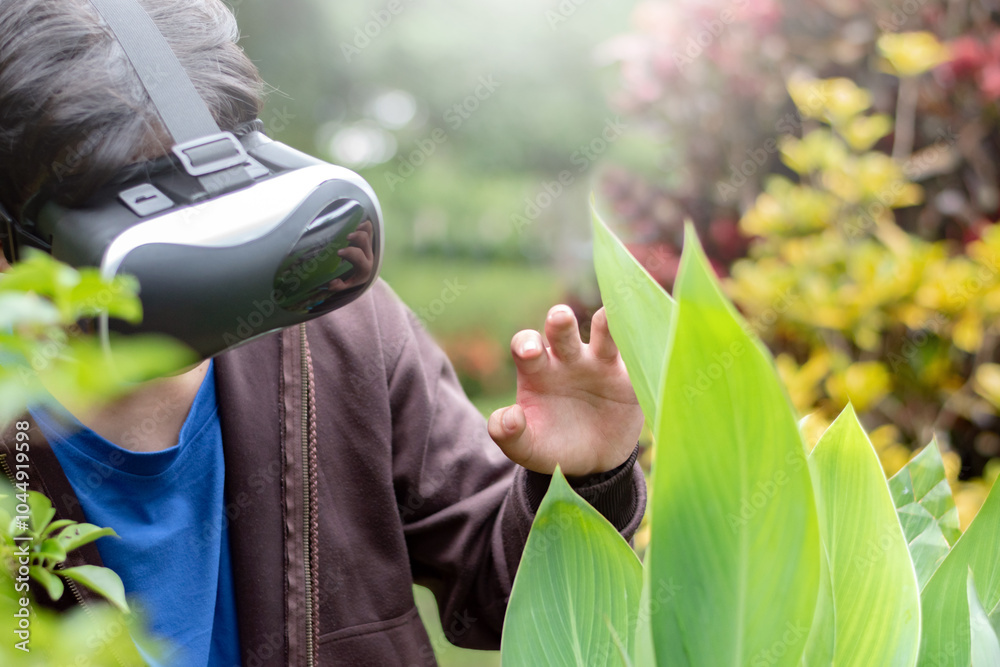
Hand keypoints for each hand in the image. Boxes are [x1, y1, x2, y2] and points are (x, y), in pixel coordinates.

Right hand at [330, 220, 373, 290]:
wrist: (366, 274)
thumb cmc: (354, 278)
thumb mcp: (347, 285)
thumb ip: (339, 286)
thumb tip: (331, 283)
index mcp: (365, 267)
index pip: (359, 257)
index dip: (349, 252)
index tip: (338, 252)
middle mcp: (369, 255)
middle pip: (365, 241)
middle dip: (356, 237)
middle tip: (346, 237)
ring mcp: (369, 246)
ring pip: (368, 232)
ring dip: (360, 229)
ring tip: (351, 227)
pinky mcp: (368, 239)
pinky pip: (368, 228)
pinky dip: (362, 224)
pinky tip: (353, 223)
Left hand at [487, 305, 642, 476]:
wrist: (593, 464)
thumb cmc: (553, 446)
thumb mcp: (527, 449)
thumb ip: (508, 435)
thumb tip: (509, 417)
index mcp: (537, 370)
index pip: (526, 346)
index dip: (526, 344)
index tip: (529, 352)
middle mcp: (567, 358)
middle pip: (561, 330)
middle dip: (560, 322)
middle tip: (560, 319)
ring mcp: (599, 362)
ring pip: (602, 332)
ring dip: (604, 322)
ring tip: (608, 314)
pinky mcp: (628, 375)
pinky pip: (636, 354)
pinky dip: (640, 342)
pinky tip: (647, 333)